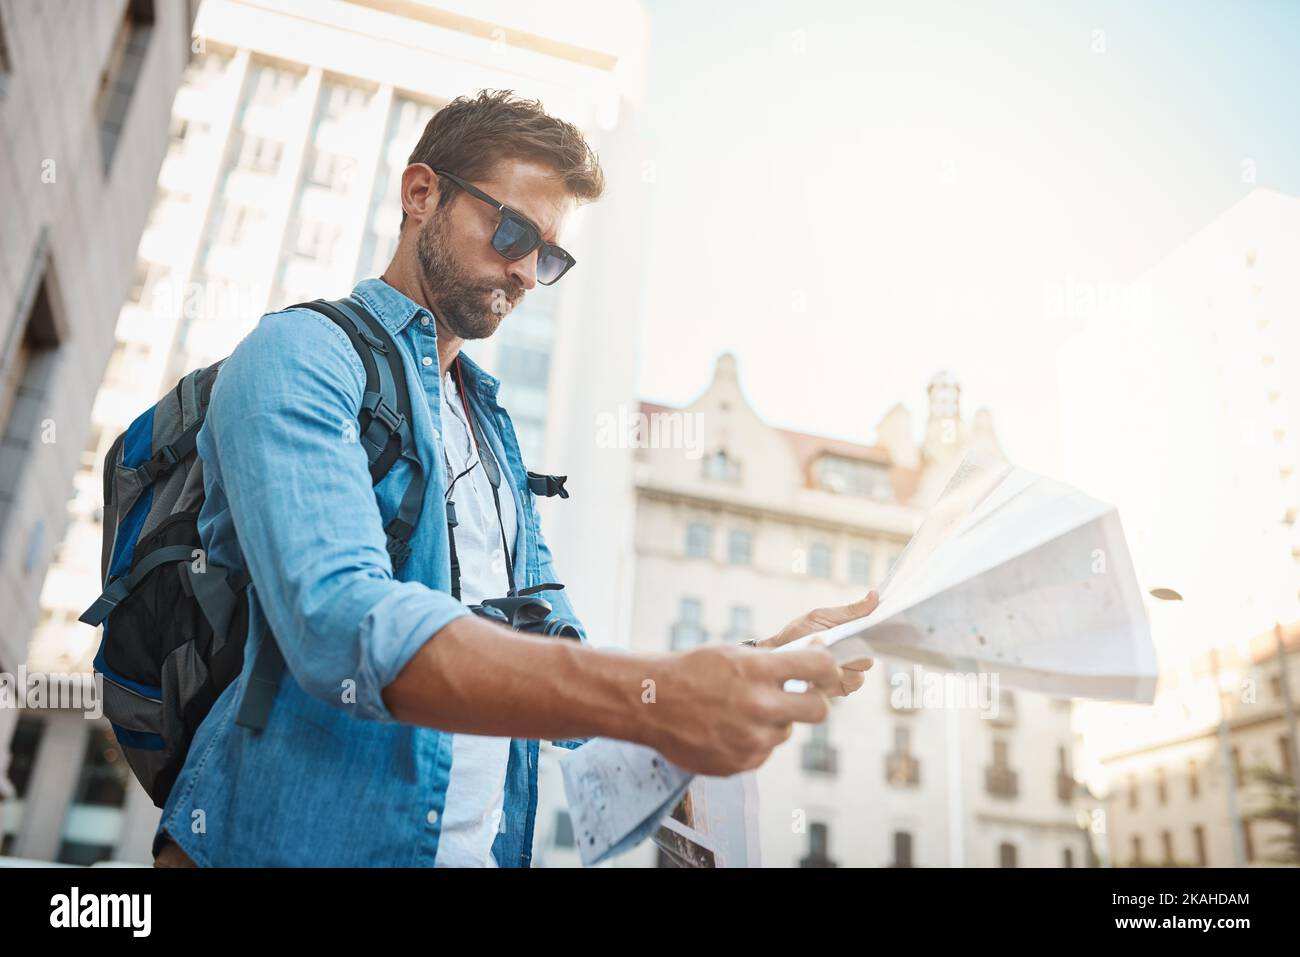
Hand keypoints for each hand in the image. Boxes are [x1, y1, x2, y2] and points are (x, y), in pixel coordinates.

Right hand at [643, 643, 844, 775]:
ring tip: (740, 711)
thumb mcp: (732, 653)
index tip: (825, 671)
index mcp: (757, 671)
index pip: (819, 668)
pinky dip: (752, 740)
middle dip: (814, 701)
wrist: (649, 703)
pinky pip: (763, 751)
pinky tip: (727, 728)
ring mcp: (751, 739)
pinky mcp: (741, 763)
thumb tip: (810, 659)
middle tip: (801, 696)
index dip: (828, 669)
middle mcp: (759, 707)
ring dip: (773, 721)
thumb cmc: (688, 671)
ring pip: (785, 732)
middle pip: (818, 711)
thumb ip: (772, 661)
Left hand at [754, 591, 878, 695]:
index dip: (875, 632)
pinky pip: (852, 684)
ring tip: (824, 656)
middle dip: (853, 651)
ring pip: (861, 672)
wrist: (777, 653)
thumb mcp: (823, 616)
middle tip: (836, 643)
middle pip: (869, 657)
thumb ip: (851, 611)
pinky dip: (839, 676)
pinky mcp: (842, 688)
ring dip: (842, 663)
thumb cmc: (799, 632)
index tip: (869, 627)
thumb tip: (875, 595)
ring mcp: (849, 673)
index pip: (875, 635)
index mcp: (854, 635)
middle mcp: (855, 655)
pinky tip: (824, 668)